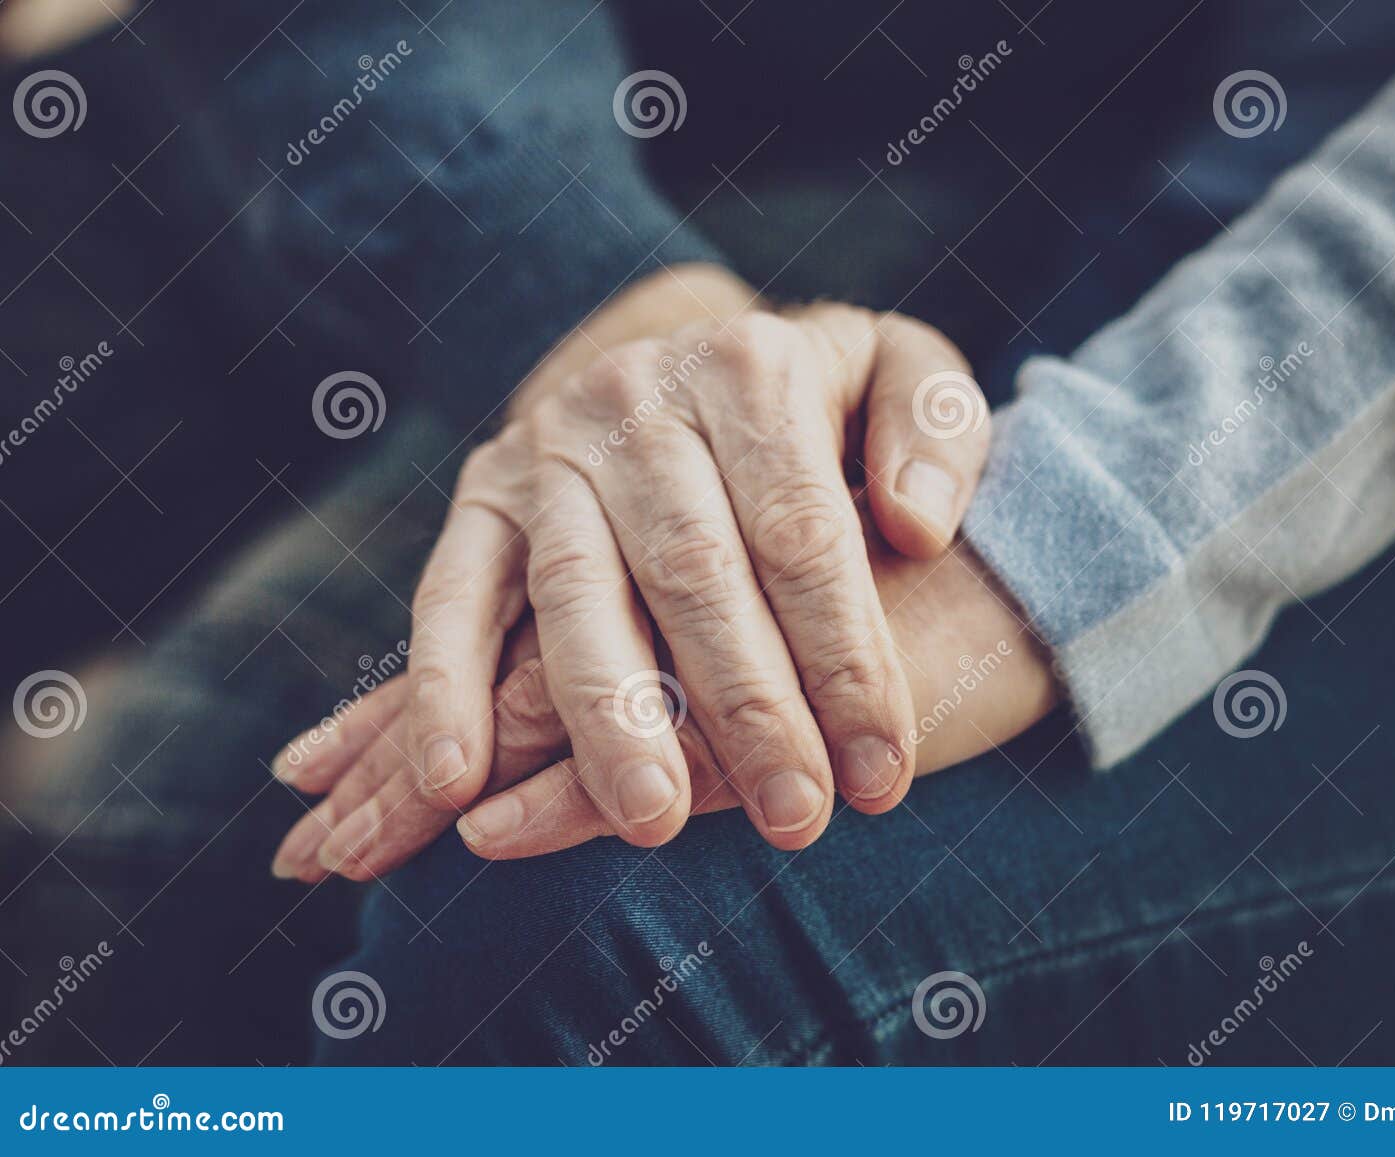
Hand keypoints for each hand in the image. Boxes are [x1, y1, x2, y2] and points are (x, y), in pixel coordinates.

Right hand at [272, 265, 997, 866]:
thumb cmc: (819, 400)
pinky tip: (454, 778)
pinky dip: (444, 685)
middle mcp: (640, 399)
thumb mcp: (900, 371)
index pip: (803, 533)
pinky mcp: (482, 496)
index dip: (845, 659)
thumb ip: (933, 429)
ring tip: (651, 820)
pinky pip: (451, 594)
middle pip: (694, 572)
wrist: (690, 362)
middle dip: (749, 709)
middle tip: (795, 819)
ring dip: (609, 716)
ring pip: (575, 593)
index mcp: (751, 369)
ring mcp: (550, 448)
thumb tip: (917, 527)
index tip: (881, 772)